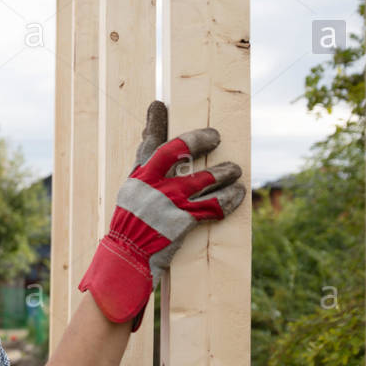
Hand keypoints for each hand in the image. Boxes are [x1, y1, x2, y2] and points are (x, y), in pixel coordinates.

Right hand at [78, 100, 245, 329]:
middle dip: (200, 139)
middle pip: (180, 150)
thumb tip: (147, 139)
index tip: (159, 106)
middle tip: (216, 136)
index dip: (155, 122)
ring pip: (204, 178)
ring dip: (224, 172)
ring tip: (235, 170)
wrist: (127, 259)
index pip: (149, 143)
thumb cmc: (130, 226)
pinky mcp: (182, 221)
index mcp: (139, 177)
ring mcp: (169, 202)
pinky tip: (238, 195)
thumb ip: (144, 169)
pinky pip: (213, 206)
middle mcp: (152, 185)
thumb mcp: (132, 194)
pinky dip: (229, 200)